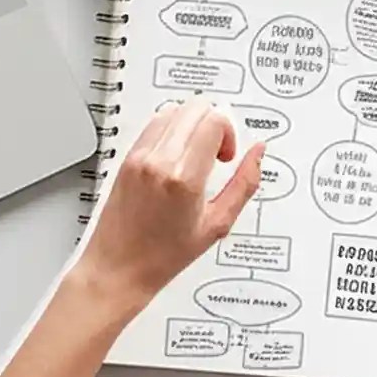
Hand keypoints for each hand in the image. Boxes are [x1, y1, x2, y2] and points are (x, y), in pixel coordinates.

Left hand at [77, 98, 264, 312]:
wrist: (119, 268)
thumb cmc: (162, 256)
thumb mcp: (216, 224)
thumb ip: (244, 184)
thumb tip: (257, 155)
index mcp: (183, 178)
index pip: (214, 121)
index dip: (229, 133)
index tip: (227, 155)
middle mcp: (158, 161)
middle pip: (195, 107)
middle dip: (214, 124)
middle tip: (215, 153)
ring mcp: (139, 156)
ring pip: (174, 109)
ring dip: (192, 124)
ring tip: (196, 155)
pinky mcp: (126, 157)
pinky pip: (154, 124)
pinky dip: (172, 130)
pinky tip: (177, 158)